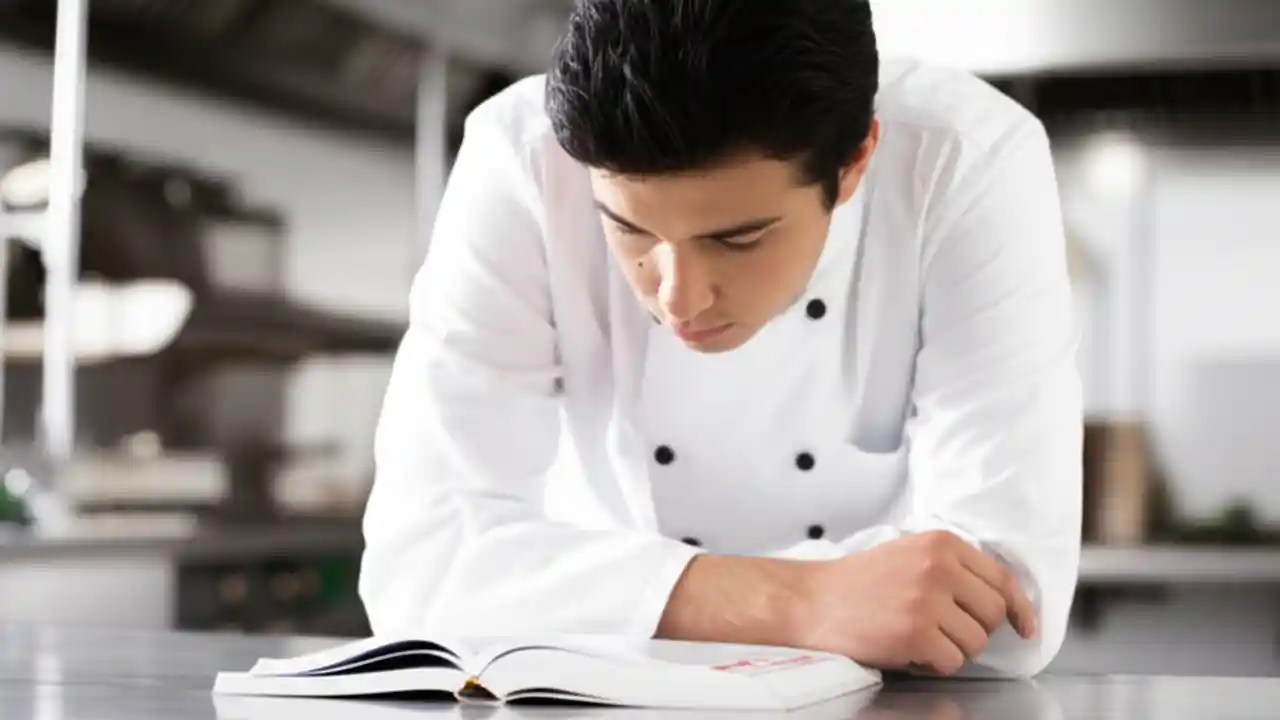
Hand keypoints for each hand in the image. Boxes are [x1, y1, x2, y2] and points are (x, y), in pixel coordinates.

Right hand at [793, 531, 1036, 674]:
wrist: (812, 600)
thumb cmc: (859, 582)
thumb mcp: (910, 554)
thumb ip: (952, 566)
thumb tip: (1001, 599)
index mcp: (941, 543)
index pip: (1001, 578)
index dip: (1019, 608)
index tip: (1024, 627)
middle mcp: (939, 567)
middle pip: (993, 613)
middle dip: (976, 630)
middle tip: (946, 632)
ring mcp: (928, 600)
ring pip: (976, 642)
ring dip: (953, 650)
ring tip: (921, 638)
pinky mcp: (916, 632)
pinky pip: (952, 662)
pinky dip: (934, 665)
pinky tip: (910, 651)